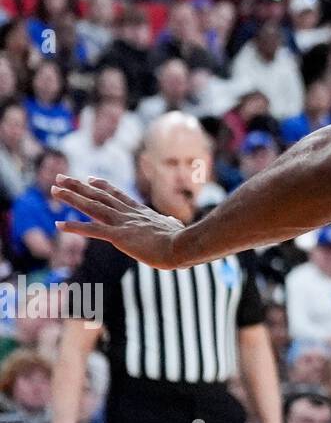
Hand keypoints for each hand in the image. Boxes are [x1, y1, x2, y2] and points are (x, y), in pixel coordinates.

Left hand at [52, 175, 184, 269]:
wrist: (183, 246)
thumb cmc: (181, 241)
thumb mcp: (173, 228)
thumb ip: (168, 223)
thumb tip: (171, 222)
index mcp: (140, 212)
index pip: (117, 195)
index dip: (101, 186)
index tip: (88, 179)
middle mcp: (128, 214)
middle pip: (99, 196)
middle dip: (77, 186)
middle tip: (60, 177)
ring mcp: (123, 223)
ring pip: (92, 207)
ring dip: (71, 198)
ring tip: (54, 189)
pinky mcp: (120, 236)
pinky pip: (93, 230)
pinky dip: (75, 227)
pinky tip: (59, 224)